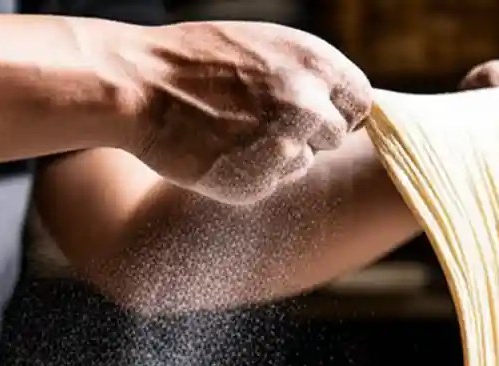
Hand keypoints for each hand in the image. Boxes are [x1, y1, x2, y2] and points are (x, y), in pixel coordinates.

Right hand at [118, 21, 371, 204]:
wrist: (139, 84)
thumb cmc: (195, 60)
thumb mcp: (262, 46)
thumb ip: (306, 74)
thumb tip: (340, 102)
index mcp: (315, 64)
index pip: (359, 102)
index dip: (337, 109)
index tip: (316, 113)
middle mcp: (309, 106)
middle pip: (335, 137)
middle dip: (309, 134)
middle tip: (262, 122)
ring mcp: (285, 148)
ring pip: (303, 164)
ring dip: (278, 156)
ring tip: (231, 130)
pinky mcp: (257, 183)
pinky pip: (269, 185)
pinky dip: (248, 174)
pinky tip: (217, 150)